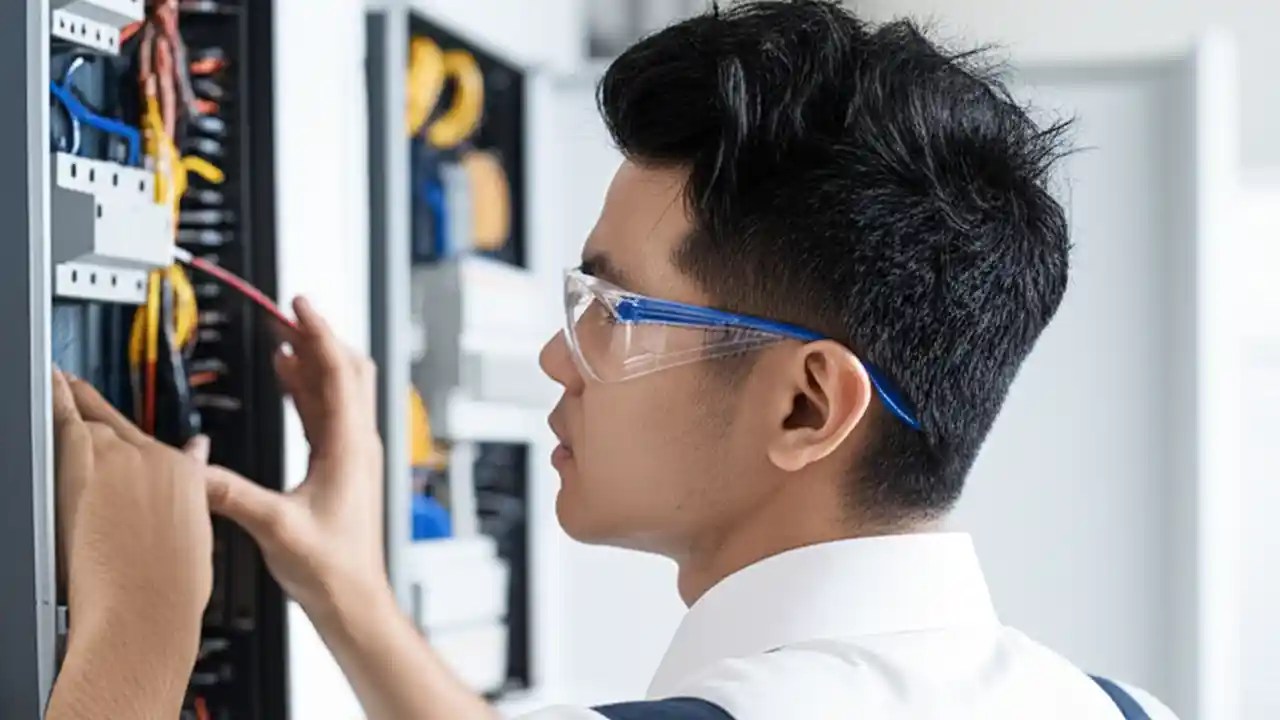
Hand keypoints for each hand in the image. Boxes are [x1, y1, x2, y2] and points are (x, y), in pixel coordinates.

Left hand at [52, 369, 212, 650]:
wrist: (145, 607)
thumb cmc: (166, 591)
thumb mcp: (189, 541)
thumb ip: (184, 503)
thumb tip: (189, 487)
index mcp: (185, 477)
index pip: (154, 446)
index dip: (130, 435)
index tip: (119, 428)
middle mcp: (155, 458)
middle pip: (116, 425)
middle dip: (93, 409)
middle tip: (73, 389)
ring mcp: (119, 456)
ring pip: (88, 422)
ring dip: (69, 404)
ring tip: (53, 384)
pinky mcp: (86, 458)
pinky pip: (64, 416)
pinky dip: (55, 395)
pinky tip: (48, 382)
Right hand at [205, 297, 388, 617]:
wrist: (355, 597)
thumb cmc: (332, 567)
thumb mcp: (275, 526)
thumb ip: (232, 495)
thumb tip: (194, 469)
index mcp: (351, 446)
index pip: (339, 371)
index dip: (318, 332)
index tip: (299, 304)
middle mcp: (358, 443)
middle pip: (346, 371)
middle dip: (316, 337)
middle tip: (285, 313)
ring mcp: (353, 452)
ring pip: (337, 389)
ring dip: (311, 360)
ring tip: (281, 335)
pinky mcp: (342, 465)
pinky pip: (326, 412)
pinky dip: (307, 388)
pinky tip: (288, 379)